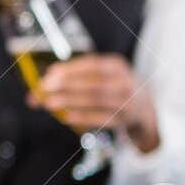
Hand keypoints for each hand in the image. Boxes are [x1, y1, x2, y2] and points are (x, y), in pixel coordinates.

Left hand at [29, 53, 159, 150]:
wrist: (144, 110)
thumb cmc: (113, 89)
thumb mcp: (100, 77)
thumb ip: (72, 80)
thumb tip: (40, 87)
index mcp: (116, 66)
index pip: (91, 64)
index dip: (69, 69)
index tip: (50, 74)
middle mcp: (124, 81)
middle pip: (93, 82)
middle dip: (66, 85)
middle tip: (44, 88)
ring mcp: (127, 101)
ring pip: (96, 99)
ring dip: (70, 100)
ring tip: (50, 103)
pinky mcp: (125, 120)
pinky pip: (102, 118)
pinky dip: (83, 117)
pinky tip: (67, 117)